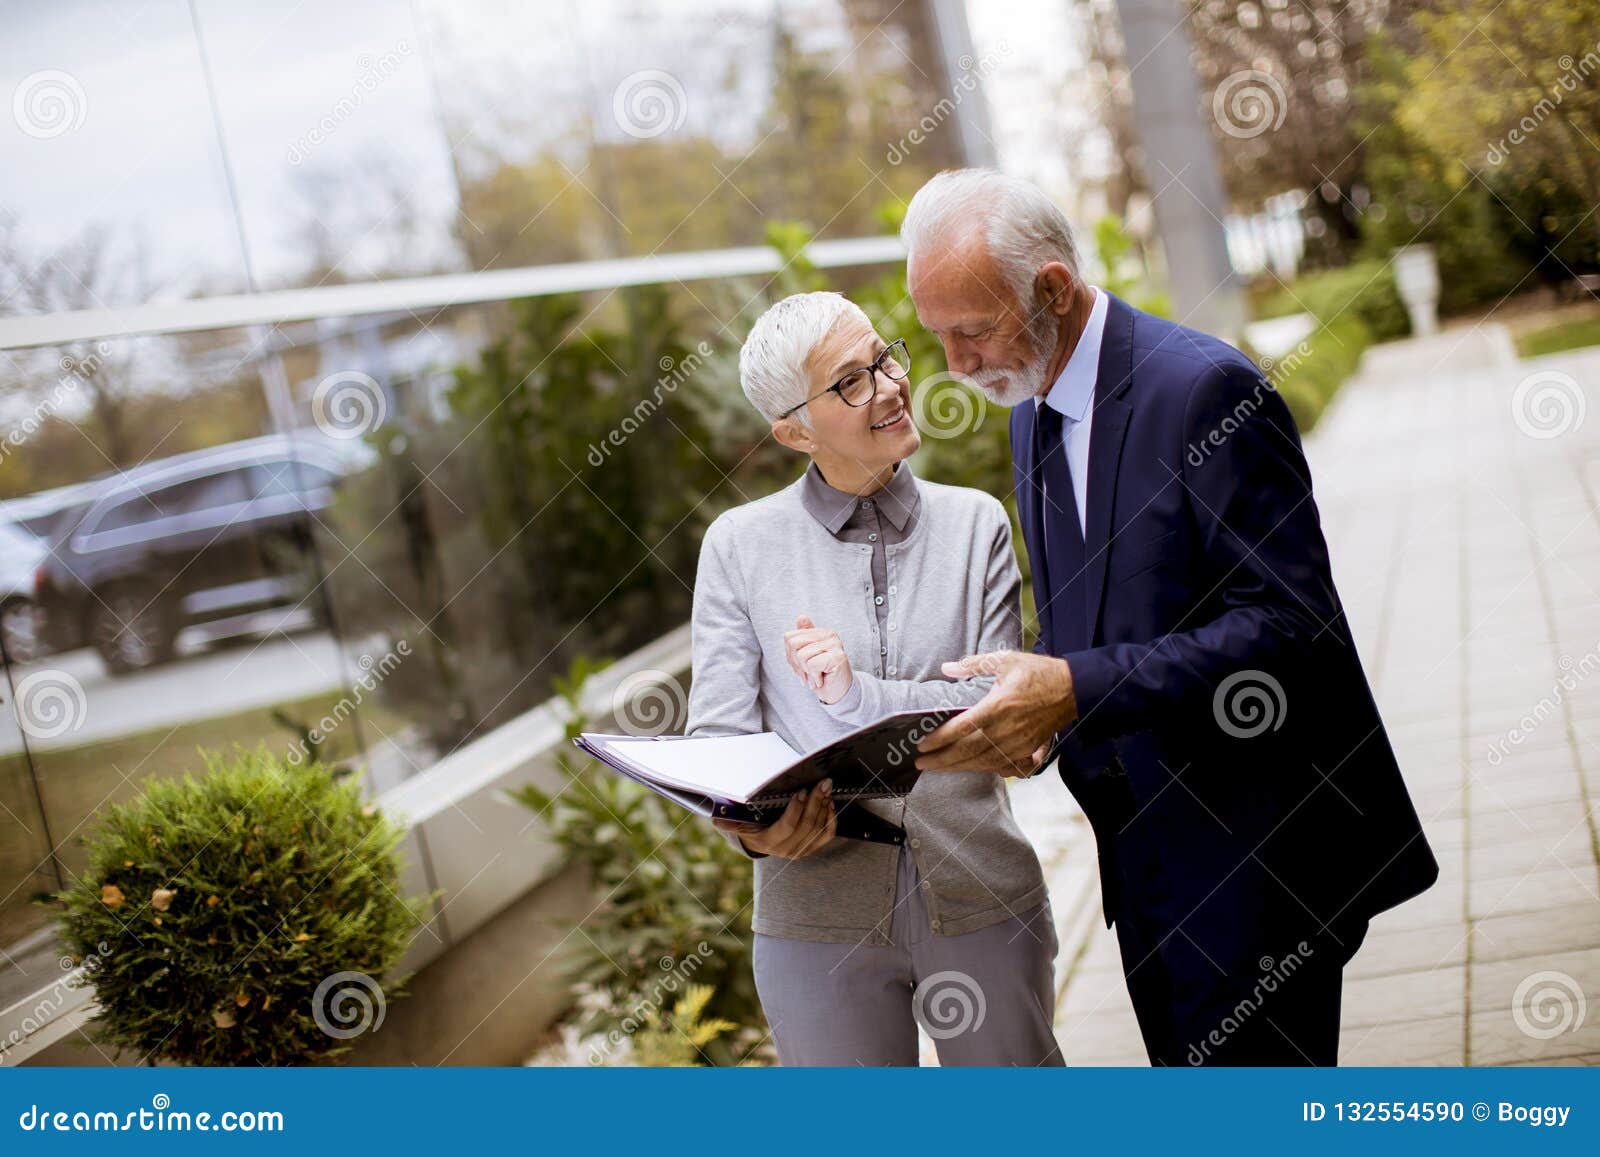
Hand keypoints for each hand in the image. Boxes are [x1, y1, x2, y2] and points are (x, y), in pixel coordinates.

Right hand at [714, 780, 836, 857]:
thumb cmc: (752, 828)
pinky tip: (830, 803)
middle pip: (806, 825)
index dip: (796, 810)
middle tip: (822, 782)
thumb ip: (730, 821)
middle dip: (816, 801)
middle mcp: (786, 850)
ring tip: (826, 787)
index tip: (801, 791)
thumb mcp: (739, 824)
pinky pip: (827, 834)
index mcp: (768, 842)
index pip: (786, 827)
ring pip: (818, 828)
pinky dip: (831, 818)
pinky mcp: (812, 848)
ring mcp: (801, 851)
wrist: (762, 843)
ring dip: (824, 806)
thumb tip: (715, 818)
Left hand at [783, 614, 853, 704]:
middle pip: (793, 644)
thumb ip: (803, 638)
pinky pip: (812, 665)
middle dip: (797, 664)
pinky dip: (814, 677)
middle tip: (808, 673)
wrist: (838, 693)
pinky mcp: (837, 656)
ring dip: (807, 672)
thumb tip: (801, 617)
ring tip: (816, 676)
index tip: (801, 667)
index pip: (790, 637)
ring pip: (801, 655)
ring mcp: (835, 644)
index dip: (790, 656)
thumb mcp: (807, 656)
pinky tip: (822, 679)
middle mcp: (829, 634)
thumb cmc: (822, 675)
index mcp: (821, 632)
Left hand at [915, 650, 1077, 774]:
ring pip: (983, 762)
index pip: (961, 728)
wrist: (1074, 688)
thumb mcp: (1005, 660)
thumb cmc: (1038, 672)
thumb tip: (946, 668)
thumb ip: (974, 665)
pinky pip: (1004, 767)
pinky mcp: (1030, 750)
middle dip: (942, 760)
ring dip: (959, 767)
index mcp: (998, 706)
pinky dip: (987, 769)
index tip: (922, 745)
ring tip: (940, 767)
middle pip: (968, 751)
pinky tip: (973, 768)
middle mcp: (1007, 729)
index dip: (939, 739)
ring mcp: (1019, 743)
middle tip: (921, 764)